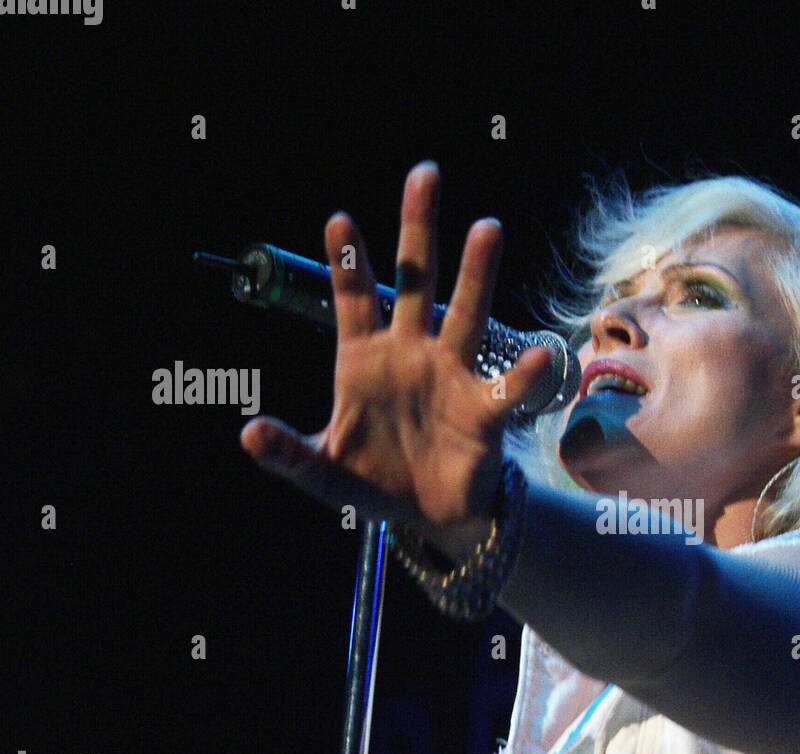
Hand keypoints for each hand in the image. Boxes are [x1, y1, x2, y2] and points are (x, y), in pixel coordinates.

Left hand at [240, 161, 552, 545]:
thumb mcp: (322, 472)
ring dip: (476, 274)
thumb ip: (288, 452)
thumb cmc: (374, 482)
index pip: (353, 298)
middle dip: (418, 230)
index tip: (339, 220)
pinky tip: (538, 355)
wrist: (429, 517)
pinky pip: (505, 387)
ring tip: (486, 228)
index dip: (347, 261)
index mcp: (364, 361)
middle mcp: (410, 354)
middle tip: (425, 175)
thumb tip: (249, 432)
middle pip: (415, 282)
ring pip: (465, 314)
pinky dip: (522, 374)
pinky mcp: (483, 410)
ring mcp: (451, 376)